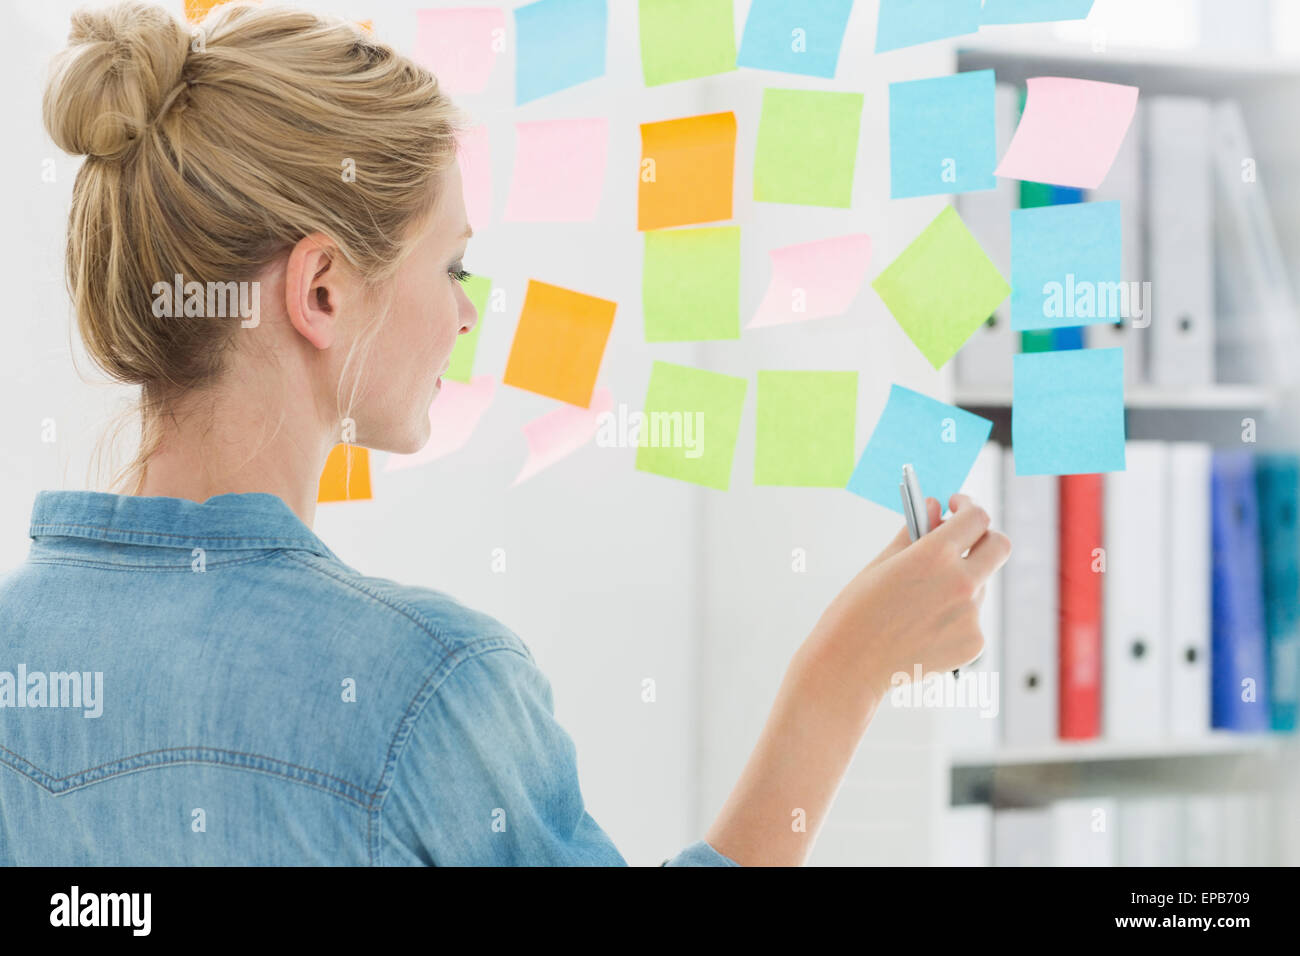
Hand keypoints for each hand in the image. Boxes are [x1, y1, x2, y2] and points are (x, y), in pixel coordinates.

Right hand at [803, 493, 1010, 703]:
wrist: (849, 667)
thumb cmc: (856, 612)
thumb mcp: (881, 563)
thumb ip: (914, 531)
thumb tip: (934, 507)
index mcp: (935, 555)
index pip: (976, 517)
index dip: (968, 507)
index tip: (956, 507)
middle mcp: (961, 582)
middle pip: (999, 546)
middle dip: (984, 537)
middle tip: (964, 542)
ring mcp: (971, 616)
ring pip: (980, 586)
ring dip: (961, 582)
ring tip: (920, 603)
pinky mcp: (974, 644)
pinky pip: (972, 619)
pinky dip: (955, 618)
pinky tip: (923, 629)